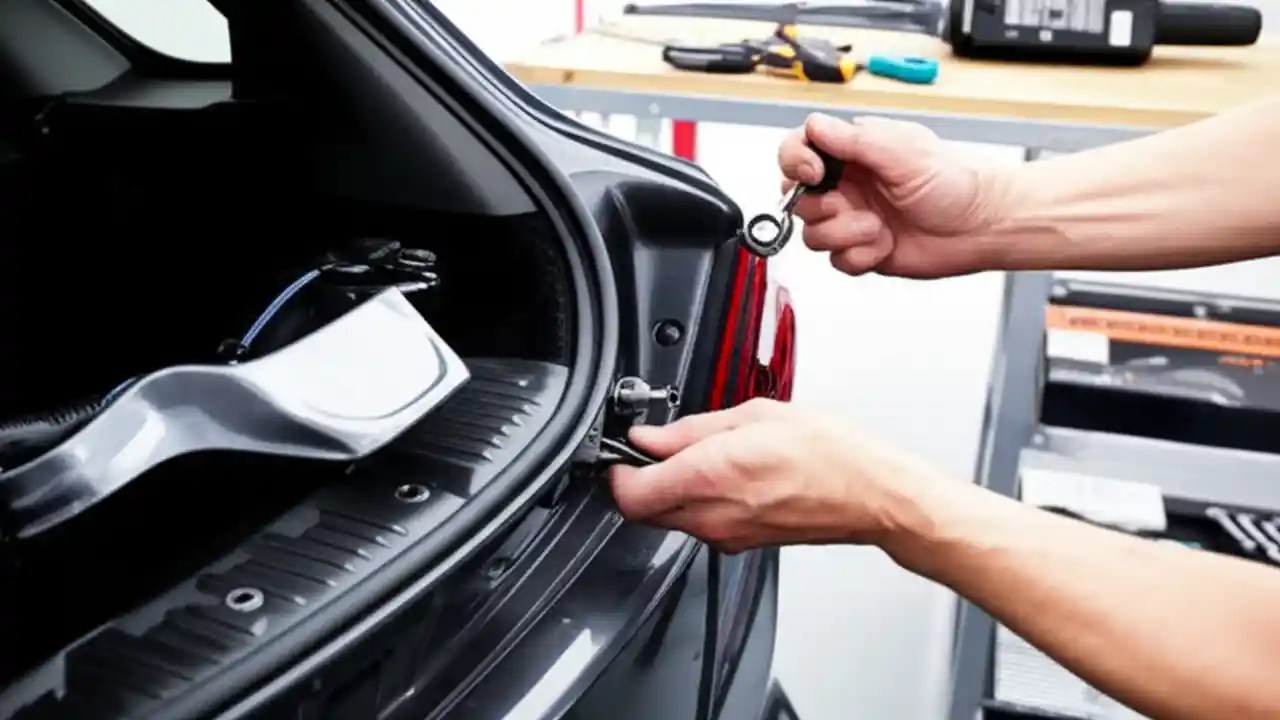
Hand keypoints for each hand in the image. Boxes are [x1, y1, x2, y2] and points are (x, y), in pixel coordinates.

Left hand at [607, 398, 951, 553]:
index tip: (622, 449)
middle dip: (637, 480)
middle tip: (652, 449)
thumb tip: (650, 436)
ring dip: (666, 491)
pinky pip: (697, 525)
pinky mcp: (739, 544)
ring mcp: (726, 535)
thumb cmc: (829, 452)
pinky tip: (720, 475)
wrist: (871, 494)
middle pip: (641, 511)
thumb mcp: (754, 415)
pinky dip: (694, 502)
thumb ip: (691, 428)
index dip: (616, 470)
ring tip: (696, 456)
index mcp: (710, 476)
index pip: (630, 492)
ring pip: (668, 519)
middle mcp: (712, 515)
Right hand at [778, 113, 1009, 277]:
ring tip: (877, 228)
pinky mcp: (862, 250)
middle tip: (846, 205)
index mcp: (853, 152)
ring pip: (813, 235)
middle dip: (821, 207)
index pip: (798, 150)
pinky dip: (861, 255)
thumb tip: (815, 125)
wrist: (981, 226)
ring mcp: (852, 219)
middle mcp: (848, 185)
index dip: (795, 162)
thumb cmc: (955, 182)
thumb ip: (853, 140)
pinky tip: (886, 244)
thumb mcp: (902, 150)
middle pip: (797, 198)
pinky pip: (837, 260)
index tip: (813, 173)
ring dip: (844, 234)